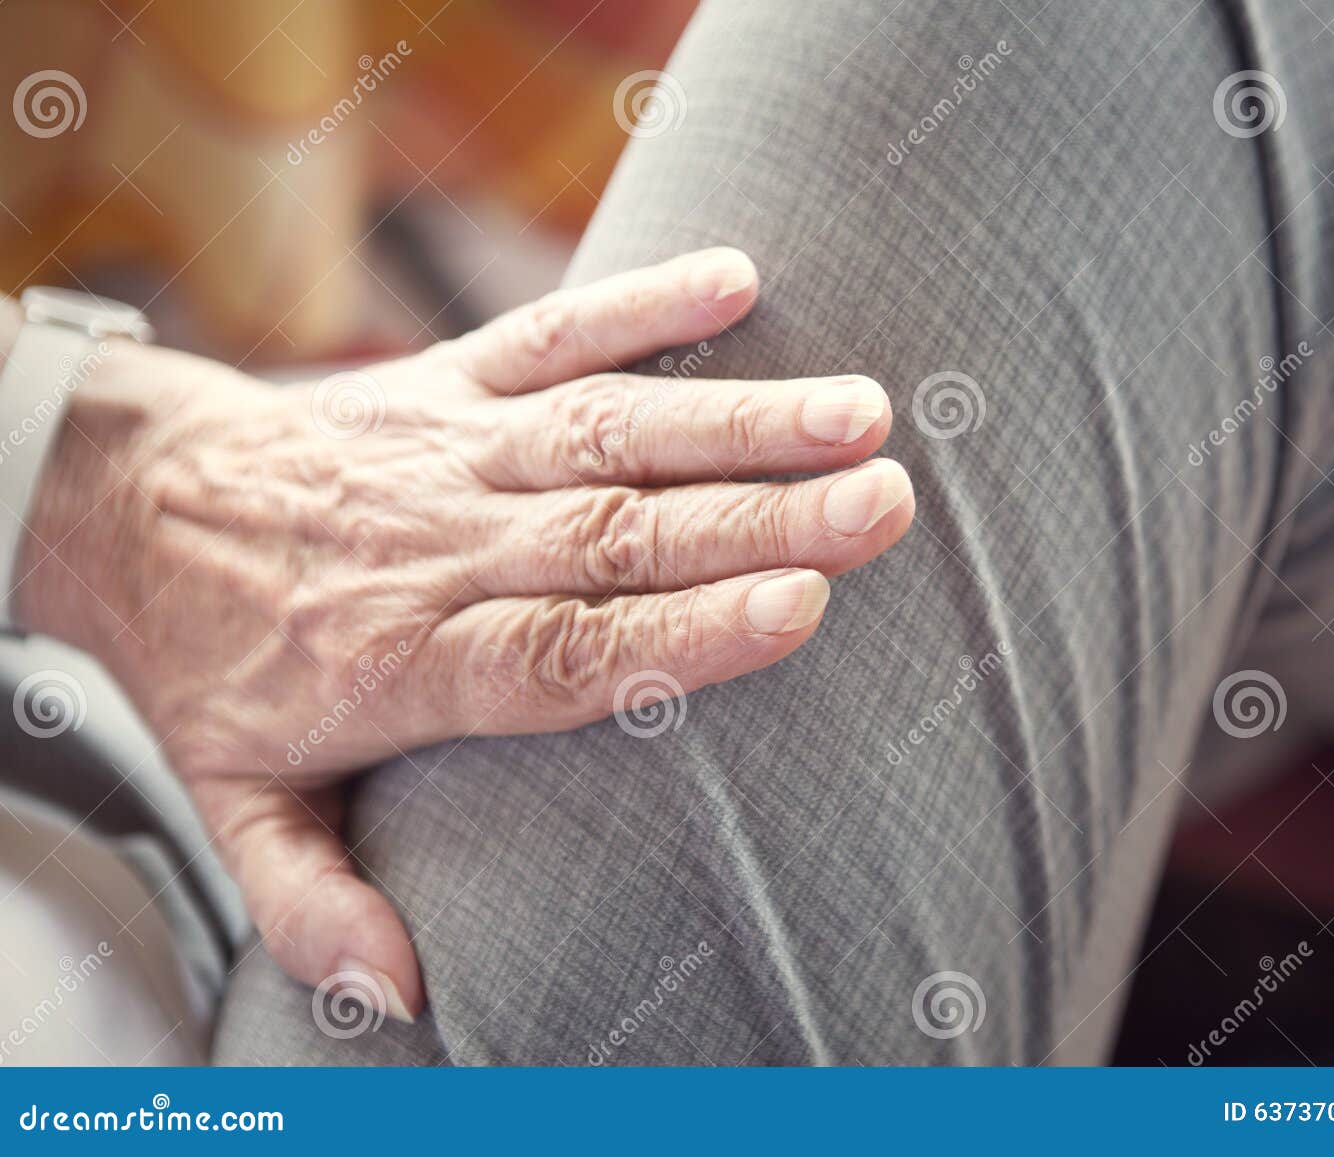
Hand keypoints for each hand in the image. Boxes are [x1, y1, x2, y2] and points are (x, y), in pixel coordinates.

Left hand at [14, 249, 913, 1018]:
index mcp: (407, 659)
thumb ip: (309, 900)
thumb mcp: (233, 802)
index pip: (565, 649)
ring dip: (738, 417)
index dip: (685, 631)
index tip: (802, 609)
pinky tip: (739, 279)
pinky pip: (550, 331)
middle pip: (616, 533)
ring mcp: (455, 447)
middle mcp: (445, 544)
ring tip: (861, 414)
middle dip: (758, 517)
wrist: (138, 508)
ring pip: (609, 430)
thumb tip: (403, 994)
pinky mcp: (454, 376)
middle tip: (883, 505)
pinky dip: (641, 303)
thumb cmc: (219, 664)